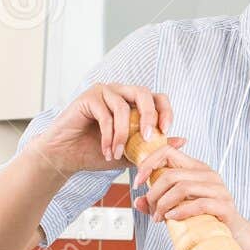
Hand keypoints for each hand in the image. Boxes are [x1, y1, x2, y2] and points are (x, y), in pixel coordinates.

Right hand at [30, 83, 172, 174]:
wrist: (66, 158)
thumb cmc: (96, 153)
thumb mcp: (131, 153)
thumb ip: (154, 147)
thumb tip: (183, 140)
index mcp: (132, 102)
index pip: (157, 97)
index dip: (165, 111)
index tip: (167, 130)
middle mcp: (119, 91)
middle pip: (144, 93)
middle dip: (150, 116)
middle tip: (149, 138)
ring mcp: (103, 91)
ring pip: (123, 107)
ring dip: (123, 135)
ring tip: (117, 154)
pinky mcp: (88, 97)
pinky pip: (105, 114)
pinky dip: (109, 136)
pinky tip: (106, 151)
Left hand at [131, 143, 248, 236]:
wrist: (235, 235)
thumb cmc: (205, 218)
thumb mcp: (177, 207)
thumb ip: (157, 203)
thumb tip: (137, 201)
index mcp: (196, 168)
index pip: (168, 151)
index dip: (148, 163)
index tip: (137, 182)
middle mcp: (208, 174)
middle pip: (171, 174)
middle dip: (153, 193)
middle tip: (151, 210)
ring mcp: (218, 189)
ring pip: (182, 188)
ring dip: (164, 204)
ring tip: (159, 218)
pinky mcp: (224, 206)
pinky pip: (199, 204)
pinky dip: (180, 211)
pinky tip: (172, 218)